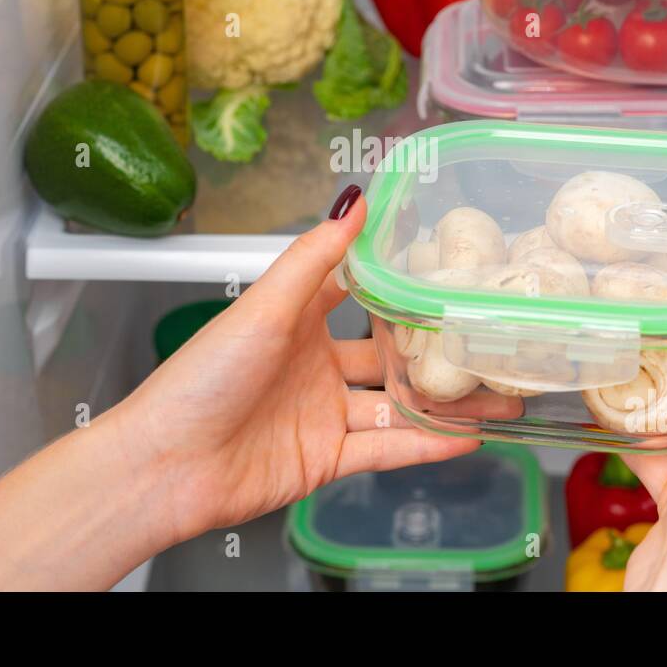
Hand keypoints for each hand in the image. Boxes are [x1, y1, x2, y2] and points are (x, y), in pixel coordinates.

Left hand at [114, 185, 478, 548]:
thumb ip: (315, 257)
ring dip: (446, 402)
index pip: (358, 291)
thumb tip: (355, 200)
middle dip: (437, 350)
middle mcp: (314, 364)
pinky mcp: (325, 460)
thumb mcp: (264, 307)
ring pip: (397, 404)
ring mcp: (322, 414)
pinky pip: (387, 449)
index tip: (450, 267)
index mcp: (296, 320)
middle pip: (389, 354)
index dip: (400, 280)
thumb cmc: (200, 379)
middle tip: (491, 340)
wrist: (165, 467)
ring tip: (501, 395)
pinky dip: (427, 445)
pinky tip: (470, 437)